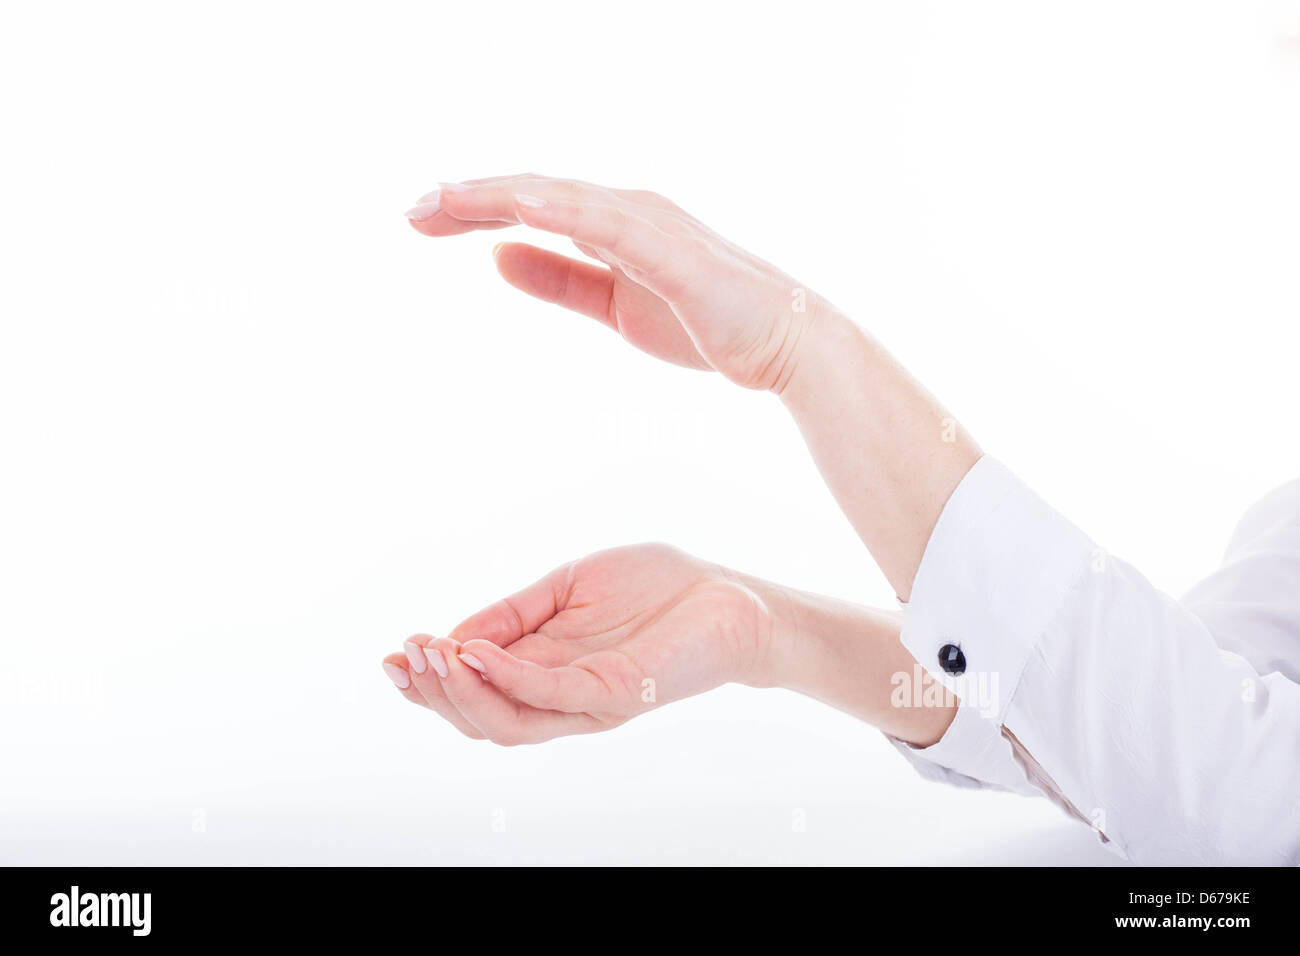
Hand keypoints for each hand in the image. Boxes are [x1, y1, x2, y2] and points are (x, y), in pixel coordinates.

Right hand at [380, 544, 773, 744]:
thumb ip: (515, 612)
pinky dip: (508, 677)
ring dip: (462, 694)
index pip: (476, 692)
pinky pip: (551, 694)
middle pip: (481, 719)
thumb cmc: (656, 588)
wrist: (730, 596)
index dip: (430, 678)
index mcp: (544, 669)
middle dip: (434, 691)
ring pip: (508, 724)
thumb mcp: (567, 586)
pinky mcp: (617, 693)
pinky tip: (478, 652)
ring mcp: (588, 701)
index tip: (394, 652)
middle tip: (404, 655)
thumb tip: (454, 636)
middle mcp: (560, 697)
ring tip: (432, 656)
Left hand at [405, 174, 827, 391]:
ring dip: (502, 195)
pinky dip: (565, 210)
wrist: (784, 346)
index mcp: (612, 222)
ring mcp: (651, 226)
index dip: (473, 207)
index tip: (421, 218)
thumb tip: (497, 258)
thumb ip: (560, 280)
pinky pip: (612, 226)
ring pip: (563, 198)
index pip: (530, 204)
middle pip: (535, 192)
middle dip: (471, 197)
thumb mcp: (612, 305)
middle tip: (411, 209)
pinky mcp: (674, 254)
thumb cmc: (704, 321)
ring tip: (445, 200)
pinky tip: (521, 204)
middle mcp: (626, 211)